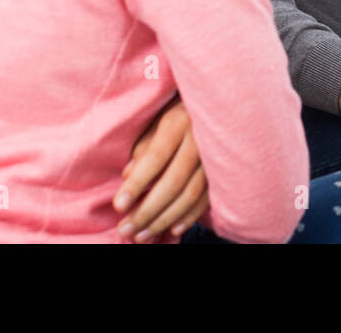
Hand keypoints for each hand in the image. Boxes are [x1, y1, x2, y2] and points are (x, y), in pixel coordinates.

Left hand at [113, 95, 209, 242]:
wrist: (217, 105)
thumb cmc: (176, 112)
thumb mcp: (156, 121)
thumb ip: (143, 147)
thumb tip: (128, 174)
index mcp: (179, 122)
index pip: (156, 157)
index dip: (137, 183)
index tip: (118, 206)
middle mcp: (199, 139)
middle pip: (174, 181)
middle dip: (148, 210)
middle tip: (126, 229)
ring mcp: (214, 157)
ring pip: (191, 194)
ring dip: (165, 219)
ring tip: (142, 235)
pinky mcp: (222, 171)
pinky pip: (207, 199)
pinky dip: (190, 217)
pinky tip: (172, 230)